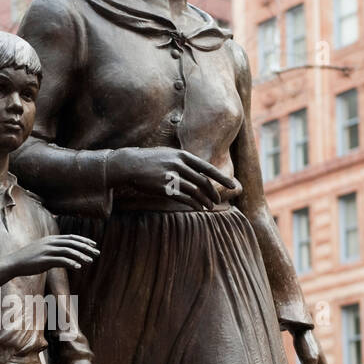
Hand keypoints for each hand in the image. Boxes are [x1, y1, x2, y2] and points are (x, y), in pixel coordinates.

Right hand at [0, 234, 99, 279]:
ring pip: (69, 251)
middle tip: (97, 253)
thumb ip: (53, 249)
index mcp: (51, 239)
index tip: (93, 245)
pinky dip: (71, 263)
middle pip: (72, 243)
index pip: (71, 238)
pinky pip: (61, 261)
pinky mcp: (44, 260)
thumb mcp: (42, 250)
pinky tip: (79, 267)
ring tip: (91, 261)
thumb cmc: (28, 258)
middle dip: (86, 248)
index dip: (83, 241)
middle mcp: (50, 242)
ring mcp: (47, 251)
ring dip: (81, 256)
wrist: (14, 263)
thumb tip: (63, 253)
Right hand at [109, 147, 240, 208]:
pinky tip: (198, 208)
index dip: (221, 177)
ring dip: (204, 201)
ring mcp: (171, 175)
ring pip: (195, 190)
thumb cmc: (150, 160)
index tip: (233, 184)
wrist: (130, 164)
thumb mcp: (169, 155)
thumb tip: (198, 171)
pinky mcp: (163, 187)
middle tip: (218, 201)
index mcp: (182, 155)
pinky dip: (193, 204)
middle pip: (202, 181)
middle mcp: (178, 164)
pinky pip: (183, 198)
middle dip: (212, 192)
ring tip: (209, 207)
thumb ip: (183, 162)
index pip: (207, 168)